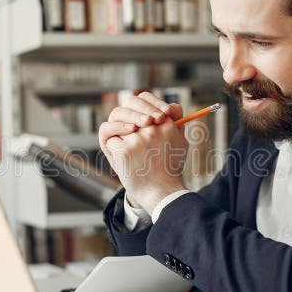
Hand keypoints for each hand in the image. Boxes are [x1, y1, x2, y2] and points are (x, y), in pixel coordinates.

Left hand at [99, 92, 187, 212]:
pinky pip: (111, 141)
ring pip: (118, 126)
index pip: (146, 98)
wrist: (160, 193)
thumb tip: (170, 108)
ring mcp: (137, 139)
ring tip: (132, 151)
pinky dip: (114, 150)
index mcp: (166, 124)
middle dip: (127, 116)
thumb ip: (175, 124)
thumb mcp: (180, 143)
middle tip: (131, 129)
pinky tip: (125, 161)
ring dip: (121, 136)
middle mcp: (152, 129)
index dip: (141, 103)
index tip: (142, 114)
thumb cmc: (169, 169)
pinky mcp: (124, 151)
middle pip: (128, 107)